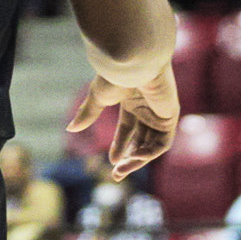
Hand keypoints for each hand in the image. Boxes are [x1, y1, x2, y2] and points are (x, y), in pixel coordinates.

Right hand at [67, 63, 179, 180]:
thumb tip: (70, 129)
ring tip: (121, 170)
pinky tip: (134, 158)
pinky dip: (149, 153)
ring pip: (151, 144)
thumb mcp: (98, 98)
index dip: (119, 146)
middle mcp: (147, 109)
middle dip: (129, 159)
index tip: (111, 162)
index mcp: (131, 102)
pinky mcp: (170, 117)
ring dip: (137, 159)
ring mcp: (160, 114)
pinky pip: (162, 142)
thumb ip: (87, 114)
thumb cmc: (115, 76)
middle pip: (140, 140)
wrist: (135, 64)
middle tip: (116, 175)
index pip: (127, 129)